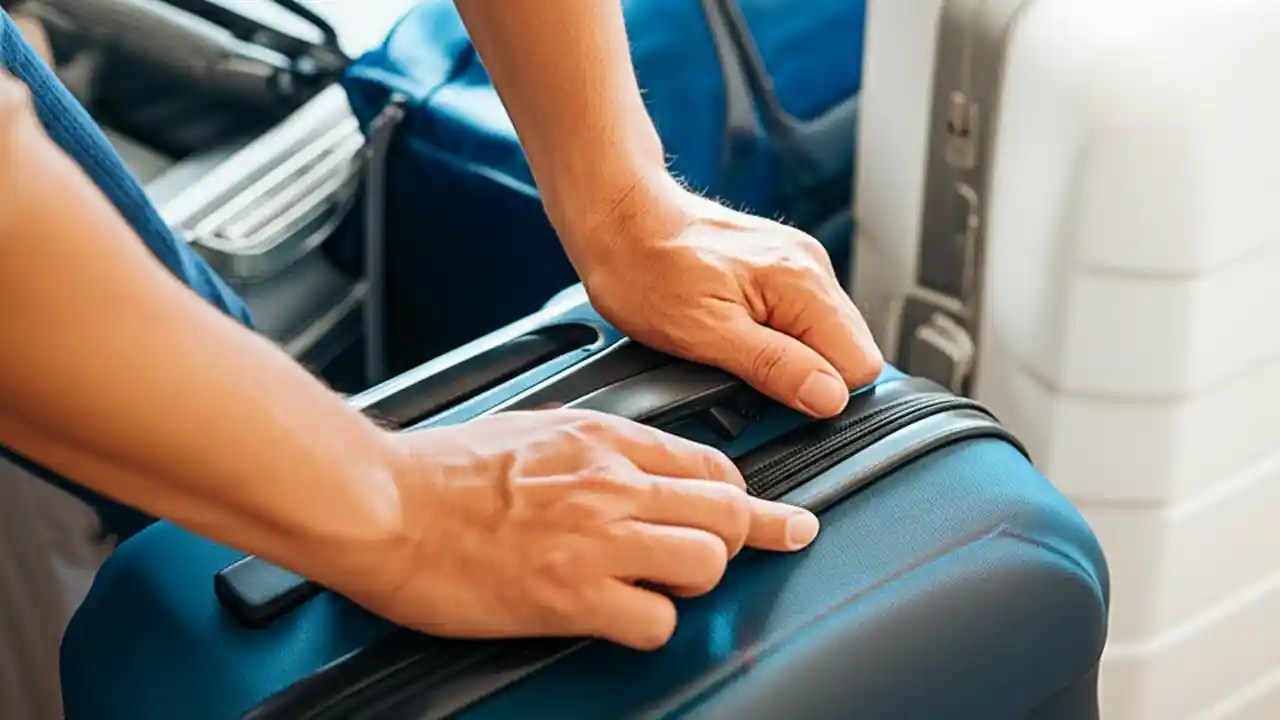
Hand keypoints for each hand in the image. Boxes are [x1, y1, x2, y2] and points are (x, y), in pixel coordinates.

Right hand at [353, 410, 818, 650]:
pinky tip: (617, 617)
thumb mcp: (537, 430)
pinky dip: (648, 626)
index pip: (712, 466)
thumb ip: (599, 450)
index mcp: (604, 440)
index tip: (764, 517)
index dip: (740, 499)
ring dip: (692, 583)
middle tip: (715, 557)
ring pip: (708, 562)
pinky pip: (656, 621)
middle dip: (736, 540)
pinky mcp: (572, 595)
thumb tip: (641, 473)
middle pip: (729, 513)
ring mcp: (597, 540)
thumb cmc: (444, 471)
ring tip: (653, 586)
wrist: (384, 503)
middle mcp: (612, 484)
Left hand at [563, 176, 883, 418]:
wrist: (617, 216)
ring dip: (784, 355)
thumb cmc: (645, 268)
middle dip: (802, 374)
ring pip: (820, 337)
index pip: (860, 364)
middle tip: (743, 370)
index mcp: (803, 283)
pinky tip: (731, 328)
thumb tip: (830, 397)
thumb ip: (776, 367)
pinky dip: (770, 334)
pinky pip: (796, 317)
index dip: (821, 392)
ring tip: (731, 345)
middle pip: (845, 351)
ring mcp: (795, 263)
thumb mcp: (705, 334)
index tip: (776, 394)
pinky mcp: (776, 265)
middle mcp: (810, 267)